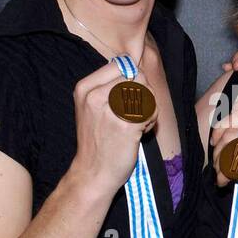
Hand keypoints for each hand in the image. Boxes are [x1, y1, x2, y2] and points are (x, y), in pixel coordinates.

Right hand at [71, 60, 158, 199]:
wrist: (92, 173)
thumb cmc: (97, 140)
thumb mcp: (92, 107)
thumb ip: (110, 85)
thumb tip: (135, 63)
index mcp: (85, 87)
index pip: (122, 64)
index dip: (133, 79)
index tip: (128, 98)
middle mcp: (94, 95)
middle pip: (138, 76)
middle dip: (144, 94)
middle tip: (136, 113)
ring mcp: (109, 110)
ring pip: (147, 91)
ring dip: (150, 107)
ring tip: (138, 122)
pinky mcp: (125, 125)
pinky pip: (151, 110)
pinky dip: (151, 120)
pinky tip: (141, 131)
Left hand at [208, 99, 237, 219]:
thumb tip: (231, 127)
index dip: (221, 127)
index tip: (216, 141)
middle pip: (230, 131)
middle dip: (218, 148)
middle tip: (217, 162)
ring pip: (228, 148)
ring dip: (219, 163)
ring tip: (221, 174)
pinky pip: (231, 167)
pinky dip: (223, 176)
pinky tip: (225, 183)